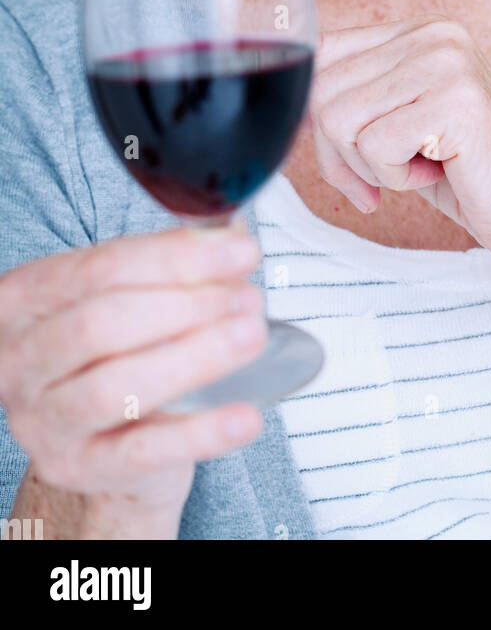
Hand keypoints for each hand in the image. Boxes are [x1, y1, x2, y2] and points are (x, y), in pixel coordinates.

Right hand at [0, 225, 267, 526]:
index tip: (241, 252)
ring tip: (251, 337)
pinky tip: (247, 417)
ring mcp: (41, 422)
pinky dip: (201, 433)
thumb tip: (234, 236)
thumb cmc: (120, 351)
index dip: (176, 257)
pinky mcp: (76, 470)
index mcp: (25, 299)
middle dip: (185, 305)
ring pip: (114, 387)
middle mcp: (19, 361)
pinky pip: (142, 453)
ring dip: (194, 357)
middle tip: (248, 299)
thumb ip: (173, 264)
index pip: (100, 268)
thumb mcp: (130, 298)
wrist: (106, 442)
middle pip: (101, 324)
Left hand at [310, 16, 490, 275]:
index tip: (358, 158)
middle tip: (387, 177)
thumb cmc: (476, 179)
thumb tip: (290, 99)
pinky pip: (373, 146)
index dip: (323, 120)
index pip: (323, 55)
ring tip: (420, 168)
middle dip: (340, 154)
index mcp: (421, 31)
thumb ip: (357, 98)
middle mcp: (435, 34)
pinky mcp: (456, 101)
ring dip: (370, 166)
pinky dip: (394, 178)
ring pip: (339, 119)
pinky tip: (439, 173)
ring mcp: (447, 62)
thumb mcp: (404, 124)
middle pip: (322, 91)